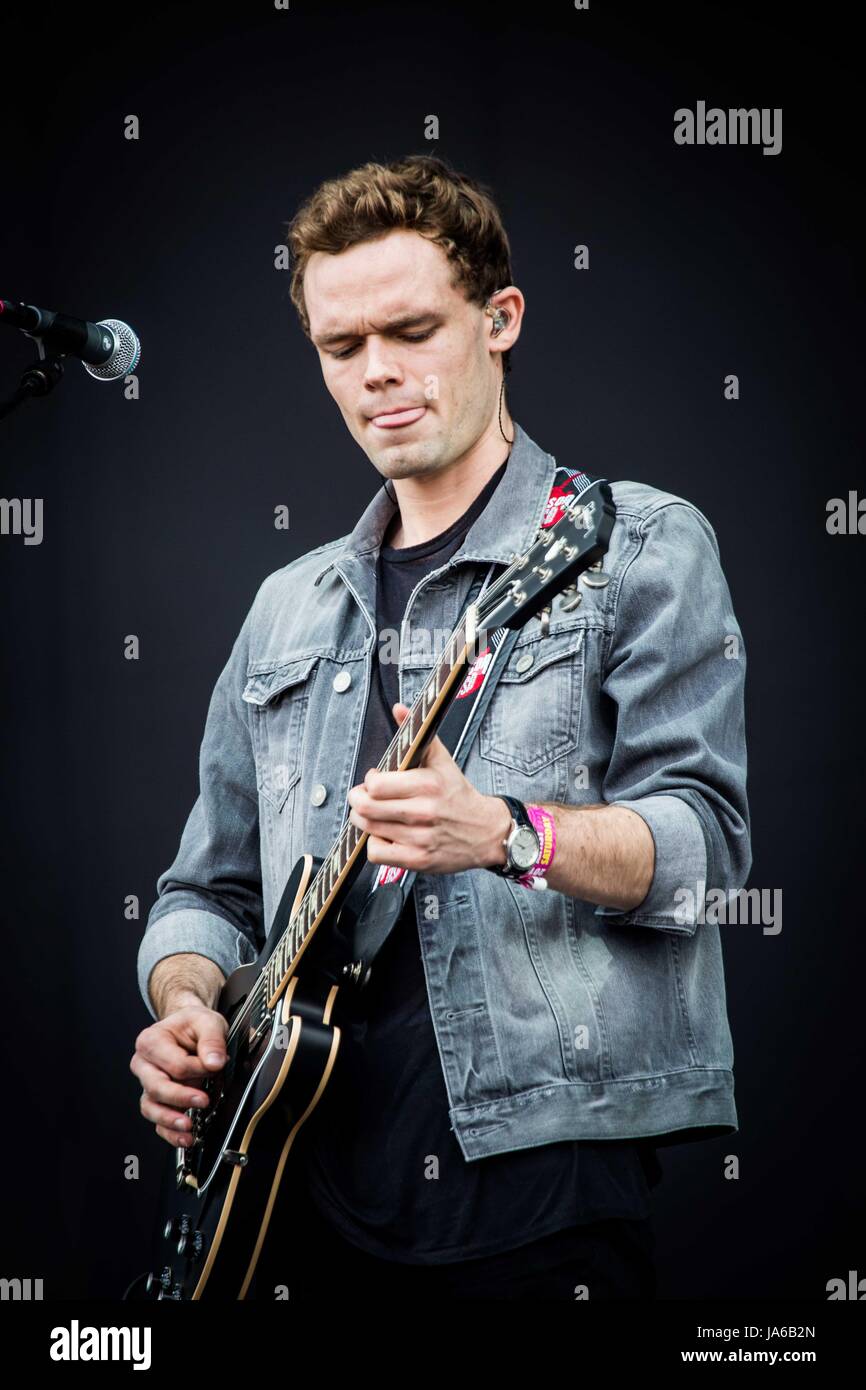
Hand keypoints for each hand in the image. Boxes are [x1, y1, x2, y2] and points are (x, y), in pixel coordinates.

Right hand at [130, 996, 227, 1147]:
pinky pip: (157, 1120)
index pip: (174, 1063)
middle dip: (181, 1097)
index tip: (215, 1066)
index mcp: (151, 1041)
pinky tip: (184, 1138)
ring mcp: (148, 1083)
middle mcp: (144, 1064)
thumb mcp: (208, 1022)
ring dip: (170, 1119)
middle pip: (157, 1087)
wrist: (189, 1028)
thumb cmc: (194, 1025)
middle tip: (203, 1100)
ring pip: (151, 1107)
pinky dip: (169, 1132)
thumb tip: (214, 1062)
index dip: (197, 1069)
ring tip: (189, 1128)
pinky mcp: (156, 1099)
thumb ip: (212, 1040)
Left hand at [347, 702, 512, 874]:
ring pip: (368, 829)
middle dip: (357, 801)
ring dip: (364, 821)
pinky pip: (376, 853)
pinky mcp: (418, 859)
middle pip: (365, 808)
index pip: (375, 784)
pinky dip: (375, 844)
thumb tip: (399, 708)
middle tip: (364, 799)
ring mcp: (420, 837)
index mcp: (427, 784)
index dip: (369, 782)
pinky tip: (385, 836)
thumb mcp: (442, 761)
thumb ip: (418, 736)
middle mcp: (423, 811)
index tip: (375, 780)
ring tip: (375, 815)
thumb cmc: (458, 795)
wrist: (486, 832)